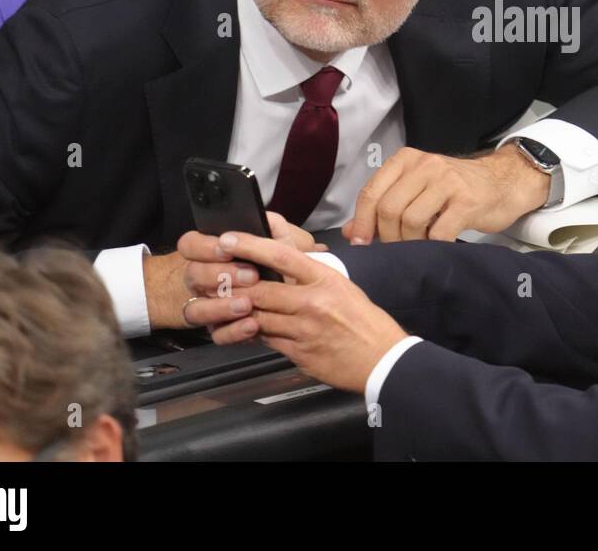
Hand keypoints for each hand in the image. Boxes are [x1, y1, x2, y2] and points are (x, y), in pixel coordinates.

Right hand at [160, 212, 326, 331]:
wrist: (284, 298)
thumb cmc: (271, 264)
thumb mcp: (274, 241)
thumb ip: (270, 226)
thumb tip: (267, 218)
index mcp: (209, 253)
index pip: (189, 244)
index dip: (204, 247)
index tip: (226, 247)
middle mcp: (202, 279)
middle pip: (194, 275)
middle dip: (221, 275)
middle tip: (251, 275)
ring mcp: (207, 305)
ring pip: (197, 309)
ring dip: (222, 306)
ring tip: (247, 304)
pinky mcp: (218, 329)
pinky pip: (217, 334)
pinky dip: (234, 331)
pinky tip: (252, 325)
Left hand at [207, 231, 407, 393]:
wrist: (383, 358)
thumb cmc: (365, 321)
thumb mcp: (342, 287)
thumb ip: (311, 277)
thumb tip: (280, 268)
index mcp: (325, 279)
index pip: (280, 256)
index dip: (249, 245)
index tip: (228, 239)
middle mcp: (313, 302)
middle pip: (260, 289)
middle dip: (233, 284)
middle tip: (215, 277)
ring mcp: (305, 329)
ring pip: (257, 316)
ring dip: (238, 311)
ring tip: (224, 303)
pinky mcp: (299, 353)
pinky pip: (266, 340)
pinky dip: (253, 333)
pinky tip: (246, 328)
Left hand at [342, 145, 549, 243]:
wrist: (504, 182)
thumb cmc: (456, 190)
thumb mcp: (417, 191)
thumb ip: (384, 207)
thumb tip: (351, 232)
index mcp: (406, 160)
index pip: (371, 192)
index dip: (362, 222)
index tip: (361, 244)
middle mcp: (425, 165)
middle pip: (388, 209)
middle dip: (387, 237)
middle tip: (396, 249)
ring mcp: (447, 182)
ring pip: (410, 221)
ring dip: (410, 243)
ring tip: (419, 246)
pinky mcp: (467, 201)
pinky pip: (438, 232)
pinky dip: (432, 246)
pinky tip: (437, 246)